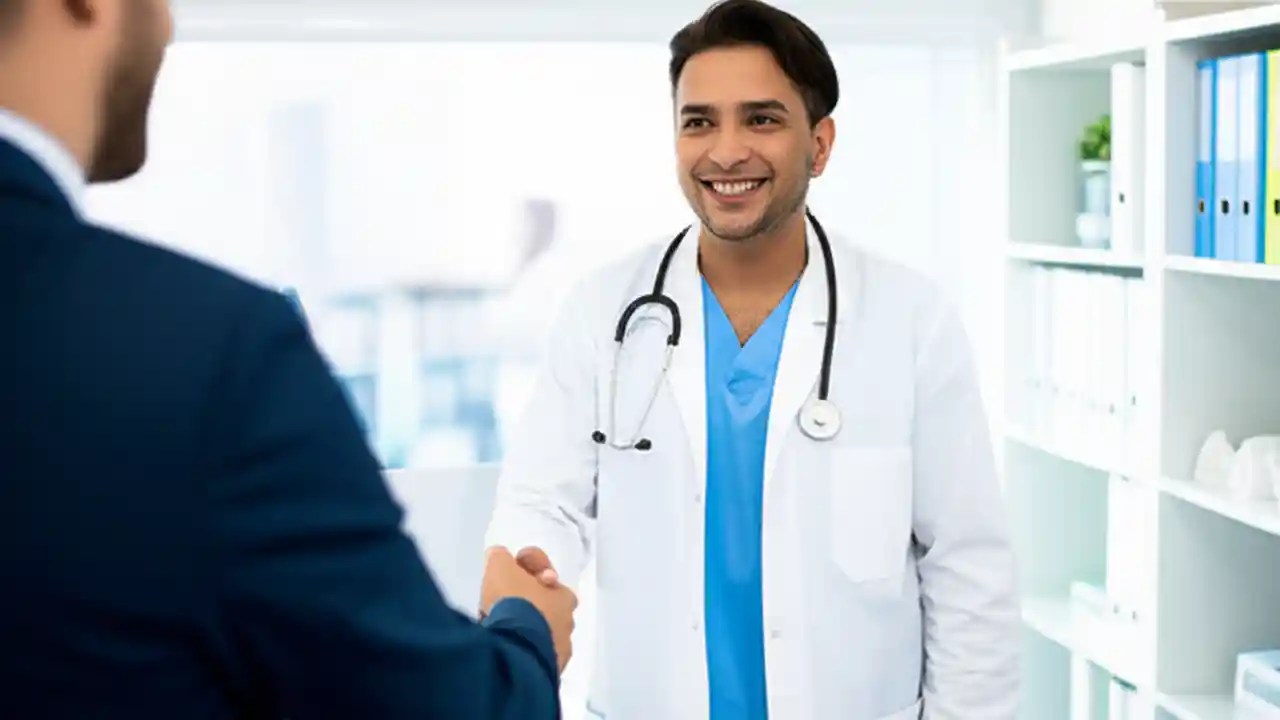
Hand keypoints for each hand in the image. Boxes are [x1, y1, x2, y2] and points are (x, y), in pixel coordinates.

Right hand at [481, 546, 576, 672]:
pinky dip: (519, 647)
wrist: (514, 650)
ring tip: (497, 626)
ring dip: (521, 625)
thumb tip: (497, 555)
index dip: (525, 564)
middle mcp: (567, 620)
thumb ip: (500, 557)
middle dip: (523, 598)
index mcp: (564, 594)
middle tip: (501, 600)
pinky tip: (503, 645)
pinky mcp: (547, 671)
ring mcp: (559, 648)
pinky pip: (531, 653)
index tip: (508, 567)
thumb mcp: (501, 567)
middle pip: (543, 603)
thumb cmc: (513, 604)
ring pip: (538, 630)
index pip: (546, 571)